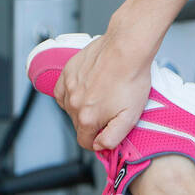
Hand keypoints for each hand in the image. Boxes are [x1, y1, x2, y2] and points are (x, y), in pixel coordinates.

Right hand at [53, 30, 152, 151]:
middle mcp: (73, 104)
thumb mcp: (130, 117)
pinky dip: (70, 92)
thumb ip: (112, 138)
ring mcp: (69, 86)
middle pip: (78, 124)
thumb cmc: (132, 78)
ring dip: (82, 106)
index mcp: (87, 118)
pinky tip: (84, 88)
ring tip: (101, 95)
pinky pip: (62, 90)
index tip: (106, 131)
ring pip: (70, 107)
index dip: (97, 140)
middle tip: (110, 108)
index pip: (85, 141)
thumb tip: (99, 146)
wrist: (127, 48)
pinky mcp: (68, 71)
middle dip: (92, 121)